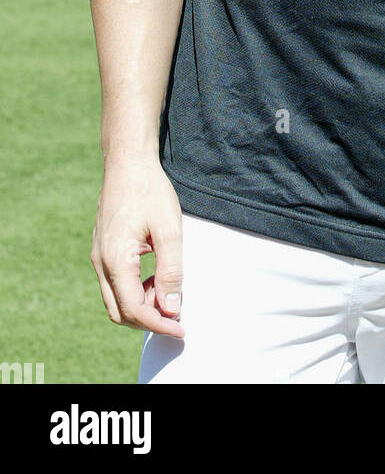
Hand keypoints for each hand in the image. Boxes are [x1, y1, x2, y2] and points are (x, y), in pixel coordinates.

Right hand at [91, 156, 184, 337]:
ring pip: (115, 299)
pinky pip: (115, 283)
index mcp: (115, 260)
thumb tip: (171, 308)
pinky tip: (156, 276)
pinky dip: (135, 290)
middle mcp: (100, 263)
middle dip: (148, 320)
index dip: (158, 324)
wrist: (127, 162)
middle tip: (177, 314)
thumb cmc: (149, 190)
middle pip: (120, 311)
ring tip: (169, 290)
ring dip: (142, 304)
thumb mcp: (169, 229)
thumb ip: (171, 270)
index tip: (181, 328)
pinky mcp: (102, 250)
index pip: (134, 309)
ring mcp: (98, 256)